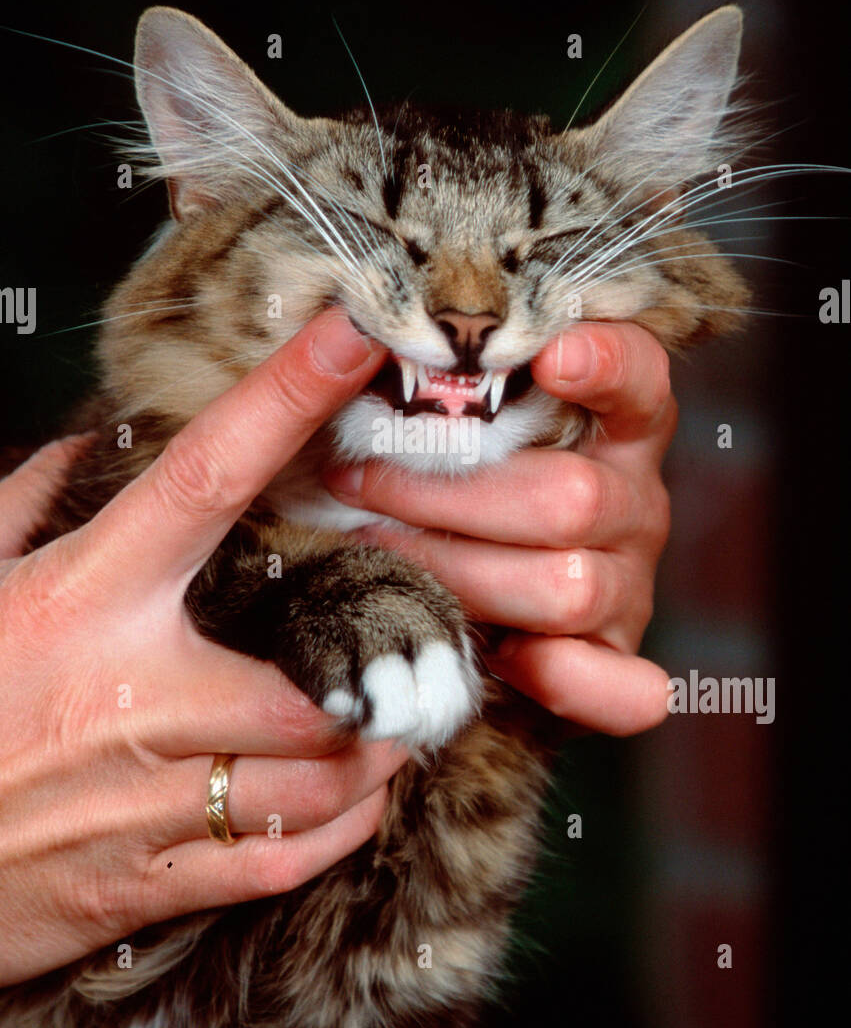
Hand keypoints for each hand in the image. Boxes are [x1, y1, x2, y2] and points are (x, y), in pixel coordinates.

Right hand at [0, 312, 409, 987]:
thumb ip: (22, 508)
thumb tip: (83, 445)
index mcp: (83, 600)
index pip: (204, 476)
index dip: (285, 398)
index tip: (353, 337)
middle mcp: (135, 695)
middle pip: (312, 670)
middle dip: (383, 656)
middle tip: (416, 628)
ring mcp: (148, 797)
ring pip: (324, 777)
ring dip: (380, 746)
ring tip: (392, 714)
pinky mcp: (151, 884)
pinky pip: (289, 857)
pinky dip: (345, 824)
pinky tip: (350, 795)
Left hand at [323, 322, 674, 734]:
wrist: (465, 614)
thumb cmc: (442, 497)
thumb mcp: (444, 433)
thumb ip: (431, 393)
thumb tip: (344, 339)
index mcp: (612, 429)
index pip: (641, 379)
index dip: (608, 365)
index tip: (550, 356)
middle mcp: (634, 502)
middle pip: (572, 498)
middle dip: (447, 495)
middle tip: (357, 485)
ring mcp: (630, 586)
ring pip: (567, 586)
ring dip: (460, 575)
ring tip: (380, 556)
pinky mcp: (618, 664)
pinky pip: (624, 688)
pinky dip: (567, 680)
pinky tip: (506, 660)